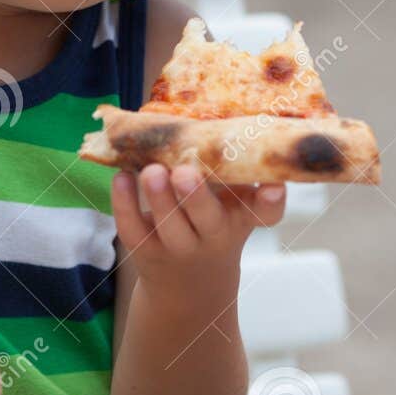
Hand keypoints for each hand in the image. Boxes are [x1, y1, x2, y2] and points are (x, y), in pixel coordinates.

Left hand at [111, 164, 285, 296]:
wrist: (189, 285)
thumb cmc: (212, 223)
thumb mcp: (230, 202)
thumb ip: (226, 167)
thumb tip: (211, 109)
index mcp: (240, 217)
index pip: (264, 214)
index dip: (272, 201)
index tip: (274, 186)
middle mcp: (213, 235)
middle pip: (208, 220)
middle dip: (196, 196)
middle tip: (184, 170)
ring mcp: (178, 247)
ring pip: (168, 225)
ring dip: (159, 197)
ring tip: (150, 170)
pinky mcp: (146, 252)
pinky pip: (133, 229)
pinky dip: (124, 203)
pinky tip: (121, 176)